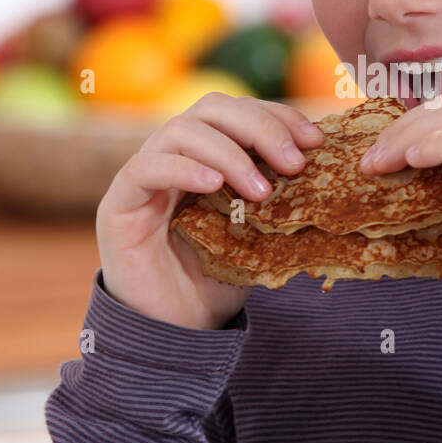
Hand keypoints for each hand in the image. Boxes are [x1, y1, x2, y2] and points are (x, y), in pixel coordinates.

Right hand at [96, 94, 324, 328]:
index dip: (276, 116)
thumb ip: (277, 197)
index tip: (314, 140)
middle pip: (211, 109)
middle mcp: (172, 158)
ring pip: (180, 130)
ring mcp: (143, 178)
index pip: (237, 112)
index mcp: (204, 157)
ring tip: (261, 191)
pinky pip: (146, 168)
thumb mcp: (257, 234)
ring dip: (229, 152)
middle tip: (294, 163)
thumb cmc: (214, 283)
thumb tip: (322, 166)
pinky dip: (184, 168)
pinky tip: (215, 184)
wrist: (176, 333)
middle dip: (259, 127)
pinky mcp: (120, 205)